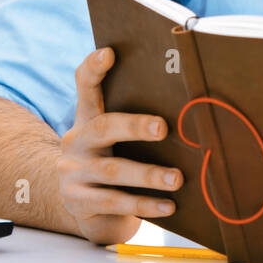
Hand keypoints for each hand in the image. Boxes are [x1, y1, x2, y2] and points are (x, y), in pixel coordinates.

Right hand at [57, 47, 184, 244]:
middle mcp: (76, 142)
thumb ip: (134, 125)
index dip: (94, 68)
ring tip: (177, 178)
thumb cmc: (113, 166)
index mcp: (87, 120)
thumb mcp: (115, 142)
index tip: (109, 52)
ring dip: (148, 175)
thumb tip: (189, 111)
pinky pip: (114, 203)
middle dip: (134, 126)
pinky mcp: (78, 202)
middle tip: (163, 127)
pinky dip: (144, 205)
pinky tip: (168, 205)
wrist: (84, 210)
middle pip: (103, 127)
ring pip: (112, 171)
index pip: (85, 86)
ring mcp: (73, 173)